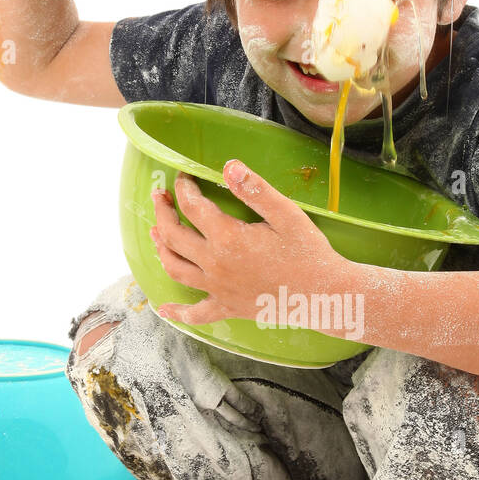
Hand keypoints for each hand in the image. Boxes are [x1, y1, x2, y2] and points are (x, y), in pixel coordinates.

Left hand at [150, 160, 341, 325]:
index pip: (193, 207)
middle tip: (159, 197)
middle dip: (163, 212)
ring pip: (176, 268)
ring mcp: (218, 288)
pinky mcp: (228, 307)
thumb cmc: (308, 253)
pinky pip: (196, 313)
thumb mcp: (286, 214)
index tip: (182, 176)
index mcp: (228, 237)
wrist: (323, 295)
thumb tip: (228, 166)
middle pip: (174, 236)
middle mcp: (215, 264)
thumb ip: (255, 189)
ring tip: (155, 234)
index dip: (184, 188)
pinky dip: (178, 312)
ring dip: (161, 249)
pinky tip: (164, 309)